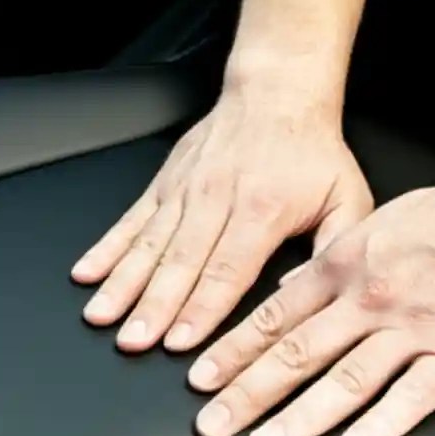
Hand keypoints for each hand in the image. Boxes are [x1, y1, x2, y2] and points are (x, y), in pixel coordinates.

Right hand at [71, 92, 373, 352]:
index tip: (180, 341)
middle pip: (179, 264)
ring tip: (101, 316)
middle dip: (153, 307)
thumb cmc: (313, 152)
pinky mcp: (164, 185)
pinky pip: (131, 221)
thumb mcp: (348, 200)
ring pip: (149, 245)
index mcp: (263, 210)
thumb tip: (302, 296)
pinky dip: (106, 249)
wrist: (277, 93)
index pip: (228, 270)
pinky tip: (86, 275)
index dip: (202, 309)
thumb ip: (332, 251)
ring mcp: (185, 192)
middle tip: (133, 342)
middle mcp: (216, 200)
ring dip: (123, 284)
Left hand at [187, 172, 434, 435]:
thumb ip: (331, 259)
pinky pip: (412, 397)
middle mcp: (368, 300)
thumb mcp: (378, 222)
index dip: (233, 351)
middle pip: (295, 353)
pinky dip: (379, 425)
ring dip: (297, 417)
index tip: (200, 378)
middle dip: (246, 392)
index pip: (274, 316)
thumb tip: (289, 284)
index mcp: (345, 266)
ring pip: (343, 380)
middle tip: (210, 424)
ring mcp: (411, 330)